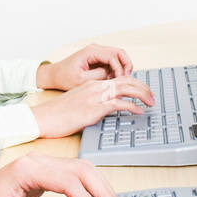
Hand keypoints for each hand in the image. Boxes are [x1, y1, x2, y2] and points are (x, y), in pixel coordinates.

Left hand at [0, 153, 121, 196]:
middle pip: (81, 168)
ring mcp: (43, 163)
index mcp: (26, 169)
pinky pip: (76, 174)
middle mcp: (37, 160)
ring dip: (100, 187)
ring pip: (82, 168)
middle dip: (102, 190)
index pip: (67, 179)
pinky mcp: (46, 171)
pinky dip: (91, 188)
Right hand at [31, 76, 153, 137]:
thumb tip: (103, 109)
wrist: (44, 117)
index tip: (142, 91)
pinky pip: (119, 104)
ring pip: (126, 89)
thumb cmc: (57, 113)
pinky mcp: (94, 108)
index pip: (118, 79)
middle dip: (143, 87)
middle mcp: (96, 86)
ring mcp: (96, 96)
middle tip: (152, 96)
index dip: (134, 84)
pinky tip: (138, 110)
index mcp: (92, 84)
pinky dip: (131, 106)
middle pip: (126, 81)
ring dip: (142, 94)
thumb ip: (92, 102)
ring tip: (151, 101)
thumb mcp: (78, 102)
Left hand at [37, 44, 132, 89]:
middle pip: (120, 52)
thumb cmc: (64, 77)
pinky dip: (116, 70)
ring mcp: (97, 53)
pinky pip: (113, 62)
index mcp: (91, 51)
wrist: (55, 75)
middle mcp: (95, 49)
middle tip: (126, 79)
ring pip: (118, 56)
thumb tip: (112, 75)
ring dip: (122, 67)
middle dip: (126, 65)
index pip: (113, 56)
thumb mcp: (81, 80)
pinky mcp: (98, 59)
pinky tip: (112, 80)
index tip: (120, 80)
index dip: (120, 69)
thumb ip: (98, 76)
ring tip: (119, 81)